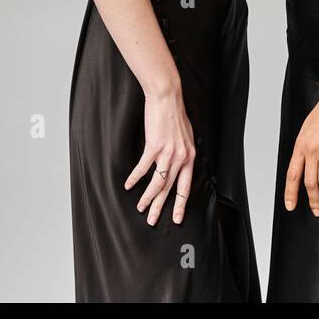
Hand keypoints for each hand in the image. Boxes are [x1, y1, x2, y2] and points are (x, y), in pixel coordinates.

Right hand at [124, 91, 195, 225]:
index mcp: (190, 157)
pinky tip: (129, 185)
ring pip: (157, 183)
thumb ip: (183, 153)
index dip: (180, 204)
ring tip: (140, 208)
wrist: (167, 97)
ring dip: (147, 197)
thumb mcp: (186, 136)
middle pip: (170, 189)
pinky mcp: (154, 146)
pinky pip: (143, 168)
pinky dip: (135, 178)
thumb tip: (178, 165)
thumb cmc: (175, 115)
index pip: (186, 187)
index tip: (176, 218)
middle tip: (152, 221)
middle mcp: (181, 158)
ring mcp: (168, 153)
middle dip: (160, 207)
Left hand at [283, 88, 318, 216]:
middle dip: (313, 200)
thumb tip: (304, 162)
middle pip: (309, 182)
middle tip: (318, 212)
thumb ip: (305, 146)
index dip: (290, 193)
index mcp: (300, 145)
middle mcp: (310, 149)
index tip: (291, 206)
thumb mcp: (308, 128)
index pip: (292, 174)